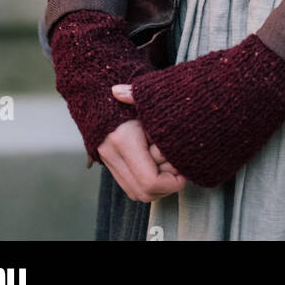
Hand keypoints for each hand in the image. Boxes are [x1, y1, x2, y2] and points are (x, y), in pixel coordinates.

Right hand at [98, 86, 187, 202]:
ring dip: (157, 187)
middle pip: (144, 192)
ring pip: (137, 193)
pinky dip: (147, 183)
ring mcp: (108, 161)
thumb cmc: (127, 94)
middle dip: (166, 186)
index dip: (171, 181)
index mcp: (122, 140)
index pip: (150, 180)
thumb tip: (117, 91)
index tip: (184, 170)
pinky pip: (130, 186)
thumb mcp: (141, 96)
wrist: (100, 95)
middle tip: (180, 169)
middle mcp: (112, 155)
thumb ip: (136, 97)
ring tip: (170, 167)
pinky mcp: (110, 164)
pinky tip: (160, 167)